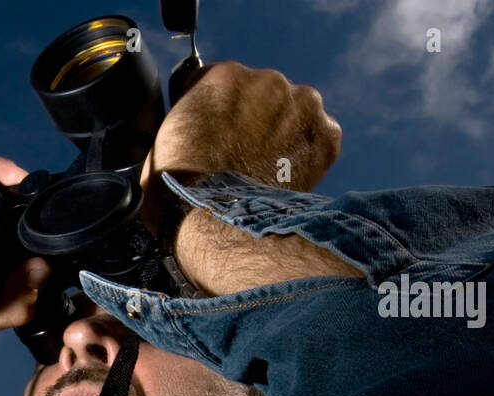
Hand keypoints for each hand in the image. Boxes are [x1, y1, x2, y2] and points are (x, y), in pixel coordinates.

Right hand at [139, 61, 342, 229]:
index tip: (217, 134)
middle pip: (262, 94)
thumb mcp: (167, 137)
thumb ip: (190, 117)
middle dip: (253, 120)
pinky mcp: (326, 134)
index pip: (222, 81)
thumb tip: (200, 127)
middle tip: (241, 155)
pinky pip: (317, 138)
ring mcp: (301, 104)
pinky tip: (285, 177)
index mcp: (223, 76)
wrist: (218, 220)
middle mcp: (267, 80)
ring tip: (265, 169)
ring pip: (293, 113)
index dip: (217, 111)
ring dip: (282, 133)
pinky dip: (305, 155)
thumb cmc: (183, 187)